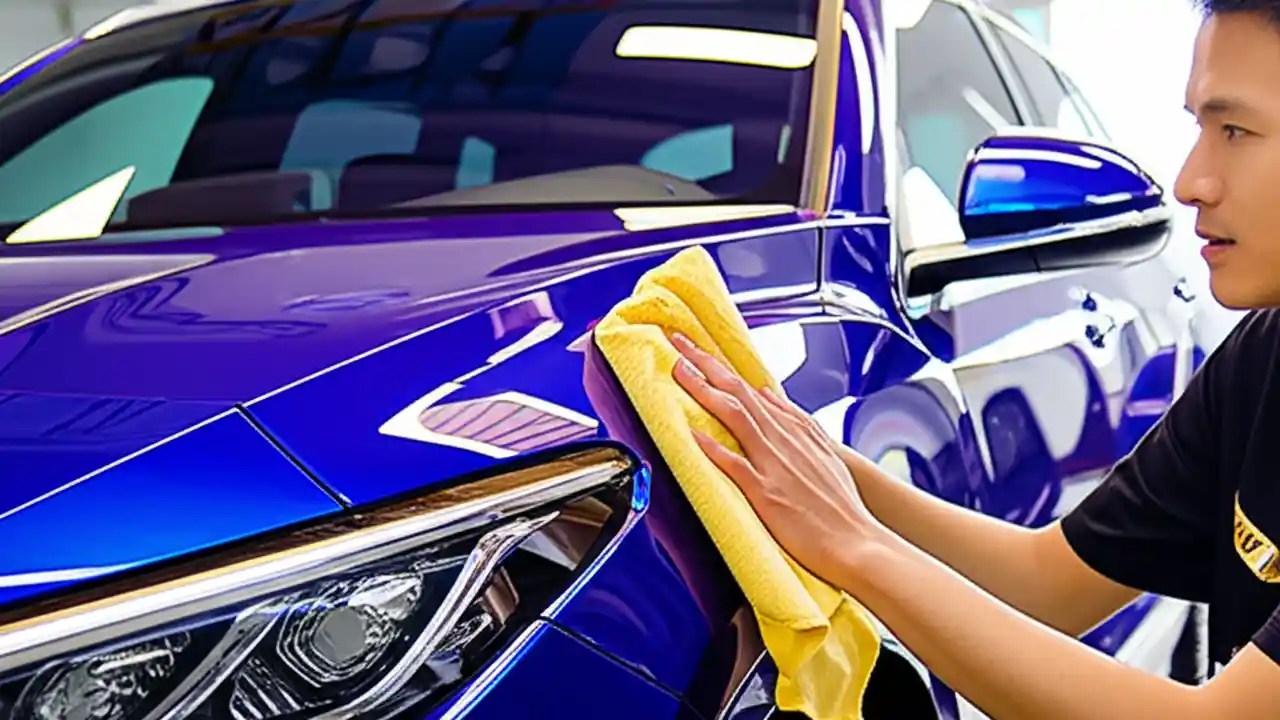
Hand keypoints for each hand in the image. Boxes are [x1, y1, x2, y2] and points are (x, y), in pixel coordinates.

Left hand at [669, 333, 882, 584]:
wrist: (857, 541)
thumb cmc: (840, 507)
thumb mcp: (823, 453)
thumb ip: (795, 423)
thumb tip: (767, 395)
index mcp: (794, 430)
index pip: (749, 388)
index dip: (720, 366)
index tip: (696, 348)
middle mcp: (782, 439)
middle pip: (737, 390)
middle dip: (705, 362)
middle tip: (678, 340)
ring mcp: (774, 463)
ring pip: (734, 415)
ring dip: (703, 389)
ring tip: (677, 369)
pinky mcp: (767, 492)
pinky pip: (734, 464)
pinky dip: (712, 447)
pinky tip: (690, 434)